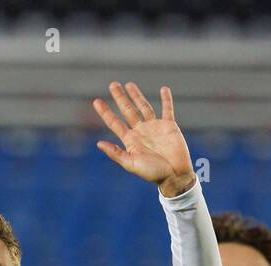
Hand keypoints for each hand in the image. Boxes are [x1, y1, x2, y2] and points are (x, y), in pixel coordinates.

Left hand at [92, 82, 195, 196]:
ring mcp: (155, 127)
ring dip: (137, 96)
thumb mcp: (131, 164)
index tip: (96, 101)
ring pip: (144, 107)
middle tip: (113, 84)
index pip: (114, 123)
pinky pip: (167, 109)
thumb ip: (116, 153)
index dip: (105, 112)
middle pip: (128, 110)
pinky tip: (164, 89)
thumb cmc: (153, 173)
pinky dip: (166, 99)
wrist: (174, 175)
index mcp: (130, 140)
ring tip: (129, 84)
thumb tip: (98, 143)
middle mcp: (140, 131)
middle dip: (120, 97)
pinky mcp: (169, 126)